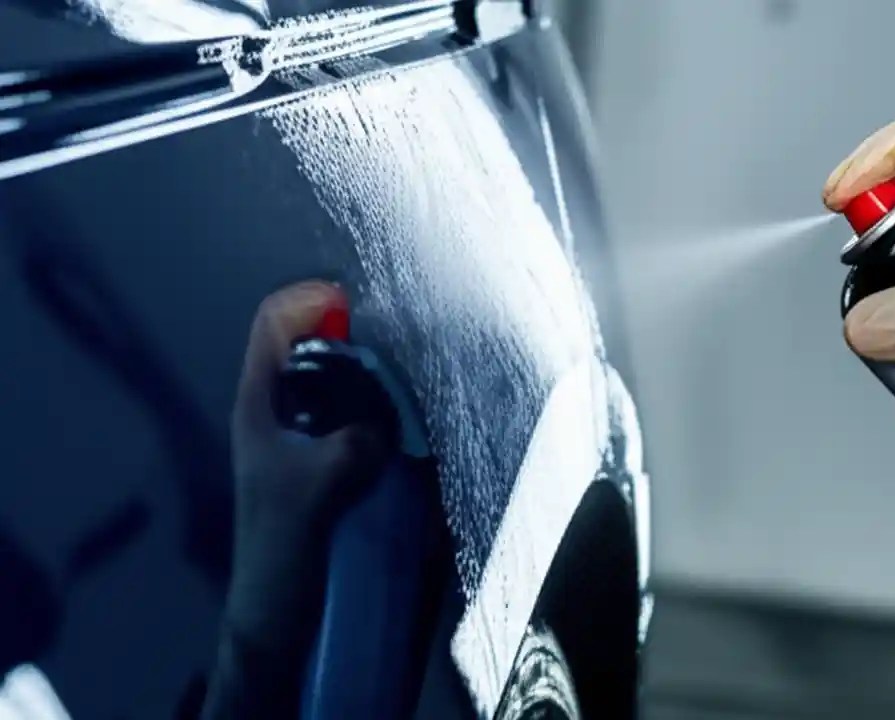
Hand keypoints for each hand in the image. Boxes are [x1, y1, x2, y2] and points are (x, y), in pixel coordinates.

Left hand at [203, 281, 389, 718]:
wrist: (279, 614)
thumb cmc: (280, 550)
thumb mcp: (313, 495)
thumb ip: (346, 452)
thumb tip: (383, 428)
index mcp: (259, 407)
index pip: (274, 325)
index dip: (309, 301)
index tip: (354, 306)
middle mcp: (281, 414)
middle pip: (314, 347)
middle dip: (354, 339)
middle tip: (398, 355)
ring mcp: (306, 441)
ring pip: (341, 385)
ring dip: (375, 380)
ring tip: (411, 393)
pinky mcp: (330, 467)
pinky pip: (360, 421)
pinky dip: (384, 415)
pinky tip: (410, 433)